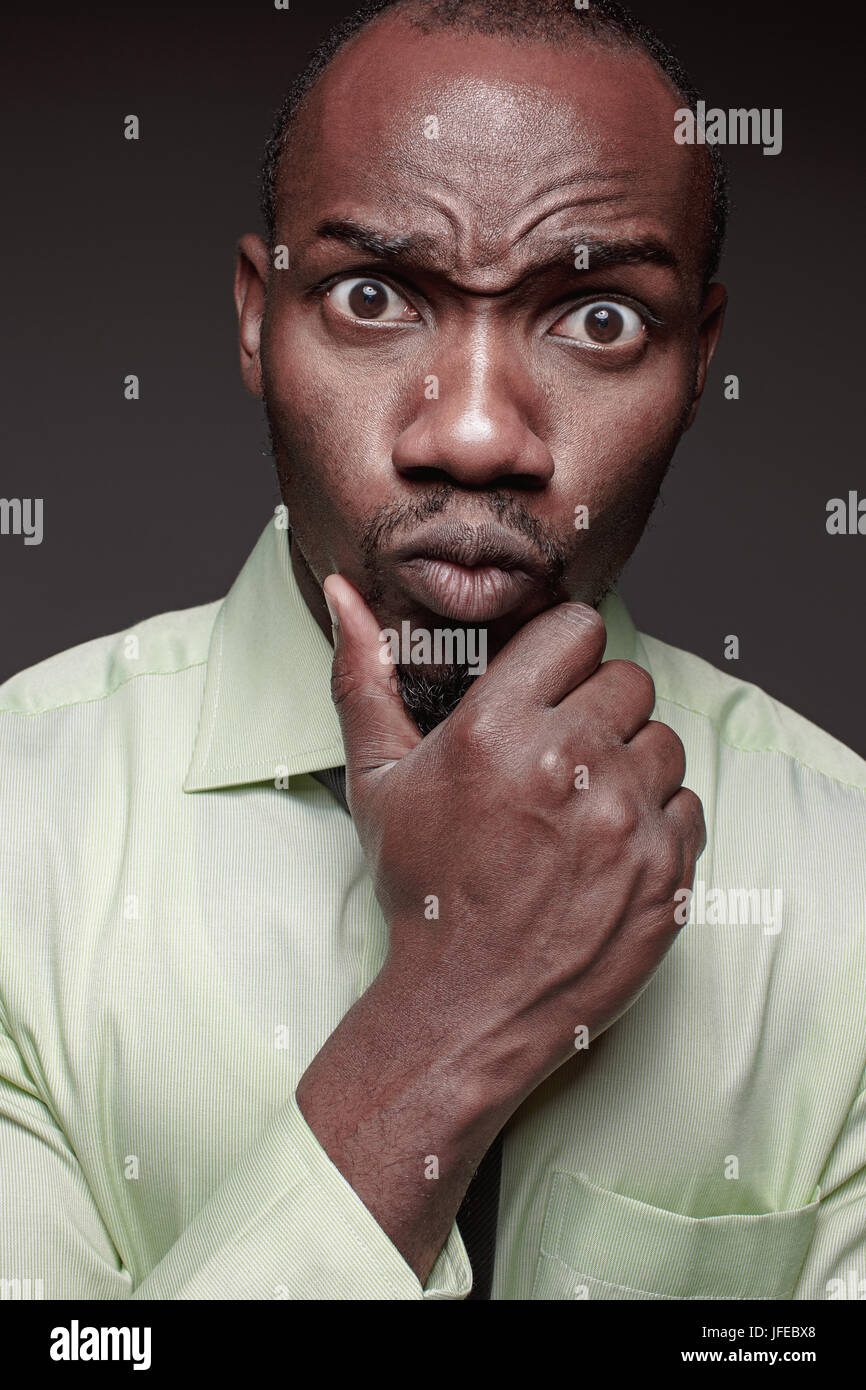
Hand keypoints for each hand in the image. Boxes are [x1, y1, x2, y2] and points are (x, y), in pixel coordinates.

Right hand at [324, 573, 704, 1107]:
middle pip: (629, 680)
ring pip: (664, 741)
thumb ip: (362, 678)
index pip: (579, 629)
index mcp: (497, 728)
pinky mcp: (668, 868)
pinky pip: (687, 804)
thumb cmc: (421, 889)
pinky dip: (656, 821)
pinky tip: (608, 849)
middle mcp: (568, 763)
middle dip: (597, 708)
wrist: (468, 1002)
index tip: (549, 685)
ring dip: (631, 764)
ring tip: (584, 807)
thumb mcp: (377, 780)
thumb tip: (345, 594)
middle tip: (561, 756)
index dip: (564, 655)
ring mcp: (626, 818)